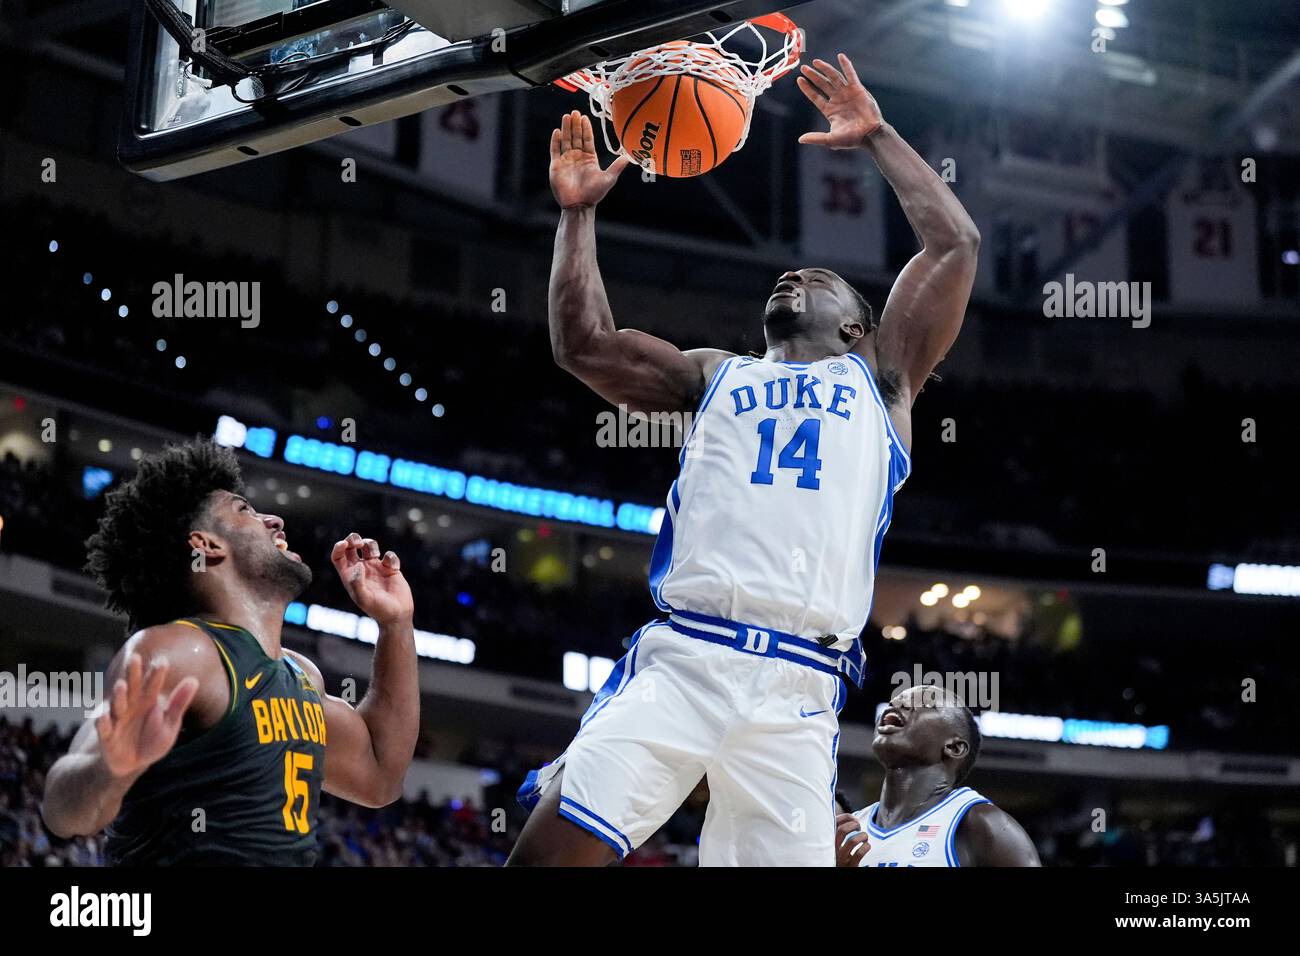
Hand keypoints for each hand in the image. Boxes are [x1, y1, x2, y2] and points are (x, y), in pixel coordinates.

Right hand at [96, 654, 197, 778]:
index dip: (157, 674)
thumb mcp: (170, 723)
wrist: (133, 763)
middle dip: (132, 673)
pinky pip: (104, 728)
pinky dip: (103, 722)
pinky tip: (105, 715)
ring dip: (118, 695)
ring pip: (116, 704)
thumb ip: (178, 703)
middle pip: (132, 687)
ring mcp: (117, 719)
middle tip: (135, 658)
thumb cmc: (152, 739)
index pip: (153, 684)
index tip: (163, 661)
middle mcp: (131, 706)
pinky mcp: (107, 736)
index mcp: (148, 700)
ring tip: (122, 685)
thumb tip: (194, 679)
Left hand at [331, 532, 413, 626]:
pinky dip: (391, 557)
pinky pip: (389, 555)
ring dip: (371, 544)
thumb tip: (357, 566)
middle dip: (353, 539)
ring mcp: (376, 568)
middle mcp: (361, 570)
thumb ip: (357, 583)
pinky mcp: (390, 569)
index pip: (339, 557)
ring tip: (375, 555)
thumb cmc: (379, 610)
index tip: (344, 544)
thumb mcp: (364, 599)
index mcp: (350, 576)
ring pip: (369, 546)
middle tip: (358, 542)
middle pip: (352, 547)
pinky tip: (393, 568)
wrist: (397, 615)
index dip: (339, 547)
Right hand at [550, 110, 631, 209]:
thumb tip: (629, 157)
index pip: (587, 139)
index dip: (586, 128)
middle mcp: (577, 157)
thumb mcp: (609, 178)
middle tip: (575, 112)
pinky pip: (555, 150)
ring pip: (566, 140)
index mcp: (589, 158)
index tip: (585, 117)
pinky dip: (555, 141)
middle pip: (576, 137)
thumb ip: (617, 166)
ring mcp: (566, 160)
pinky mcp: (556, 165)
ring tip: (567, 116)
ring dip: (566, 128)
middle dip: (576, 124)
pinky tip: (557, 131)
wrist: (579, 205)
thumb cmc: (594, 193)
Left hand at [797, 54, 882, 149]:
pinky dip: (846, 65)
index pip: (815, 96)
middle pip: (822, 84)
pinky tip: (840, 56)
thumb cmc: (852, 139)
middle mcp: (837, 100)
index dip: (807, 88)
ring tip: (815, 62)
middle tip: (803, 67)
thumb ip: (816, 138)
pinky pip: (850, 74)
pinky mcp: (858, 89)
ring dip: (825, 69)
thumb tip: (800, 140)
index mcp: (830, 110)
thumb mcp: (831, 139)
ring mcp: (847, 93)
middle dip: (813, 76)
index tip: (799, 79)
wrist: (870, 134)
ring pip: (834, 77)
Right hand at [836, 812, 870, 866]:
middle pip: (842, 830)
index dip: (846, 817)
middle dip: (854, 824)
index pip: (834, 823)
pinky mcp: (850, 866)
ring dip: (862, 835)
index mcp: (829, 840)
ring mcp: (841, 858)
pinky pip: (859, 853)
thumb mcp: (835, 844)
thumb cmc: (840, 856)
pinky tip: (866, 846)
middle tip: (859, 827)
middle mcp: (833, 848)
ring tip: (864, 837)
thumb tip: (852, 818)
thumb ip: (839, 833)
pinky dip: (866, 847)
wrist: (841, 870)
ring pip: (852, 841)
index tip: (854, 819)